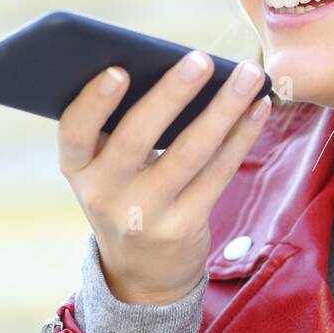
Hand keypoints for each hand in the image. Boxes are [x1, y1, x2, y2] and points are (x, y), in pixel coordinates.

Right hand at [57, 51, 271, 303]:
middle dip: (172, 94)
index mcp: (77, 168)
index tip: (119, 70)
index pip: (75, 132)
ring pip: (189, 152)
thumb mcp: (105, 169)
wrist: (142, 272)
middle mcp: (103, 194)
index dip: (94, 102)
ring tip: (249, 75)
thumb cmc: (124, 193)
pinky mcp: (184, 226)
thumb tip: (176, 69)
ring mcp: (145, 215)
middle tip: (201, 60)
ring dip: (223, 109)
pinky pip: (218, 173)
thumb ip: (120, 127)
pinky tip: (258, 108)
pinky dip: (241, 135)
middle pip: (137, 137)